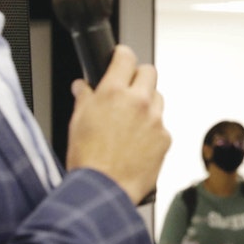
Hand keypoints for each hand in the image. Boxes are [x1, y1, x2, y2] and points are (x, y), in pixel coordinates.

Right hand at [66, 45, 169, 203]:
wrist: (104, 189)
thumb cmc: (88, 159)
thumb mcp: (77, 121)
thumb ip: (84, 98)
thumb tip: (83, 88)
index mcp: (114, 92)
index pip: (126, 56)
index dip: (122, 55)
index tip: (120, 58)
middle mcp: (139, 102)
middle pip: (149, 72)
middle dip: (138, 77)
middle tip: (128, 89)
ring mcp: (155, 120)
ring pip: (158, 98)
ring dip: (147, 103)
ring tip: (132, 120)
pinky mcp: (166, 138)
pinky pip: (162, 124)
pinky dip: (152, 129)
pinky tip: (138, 141)